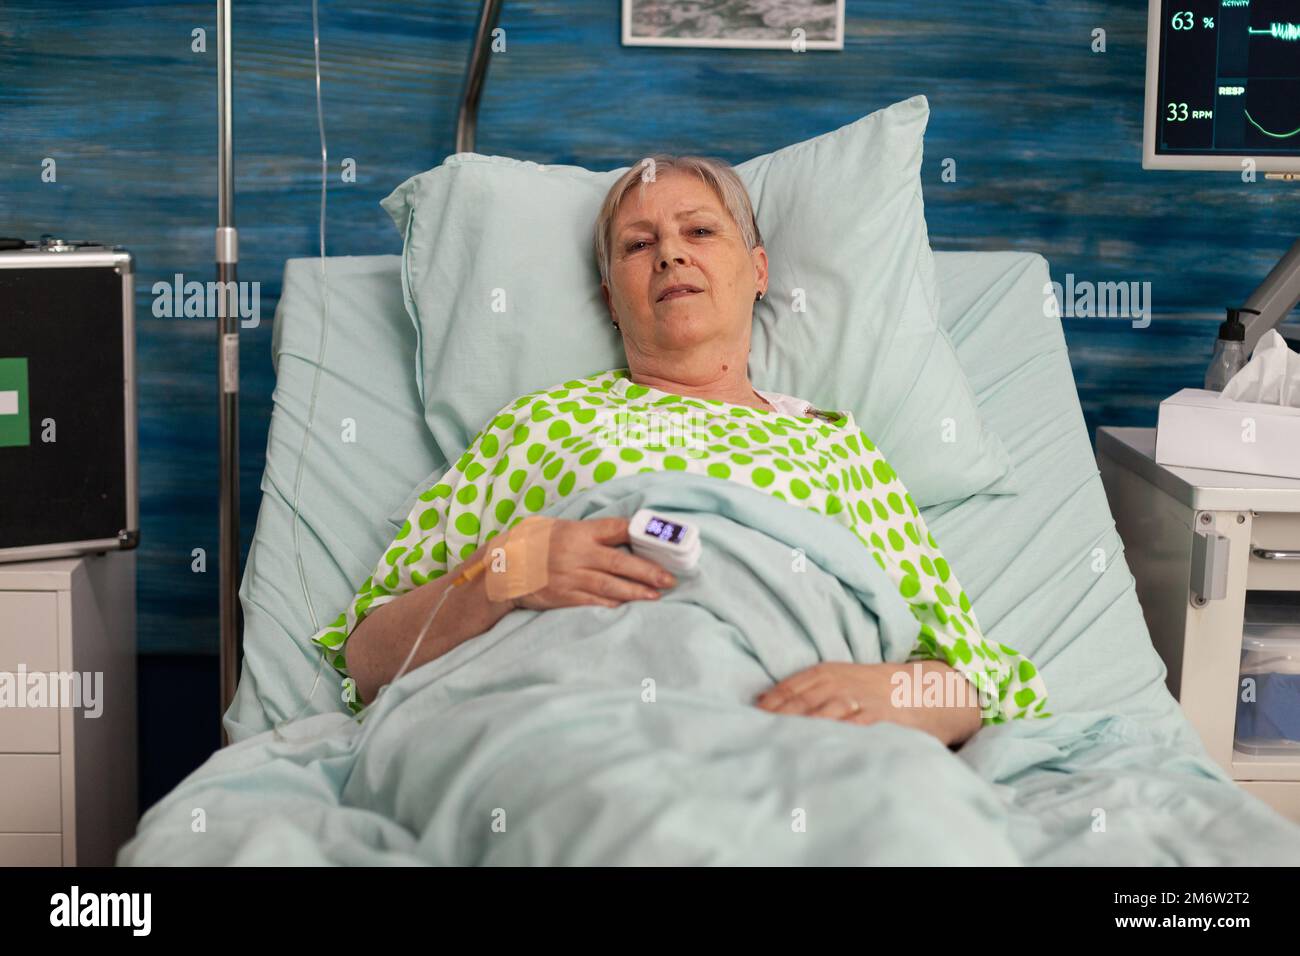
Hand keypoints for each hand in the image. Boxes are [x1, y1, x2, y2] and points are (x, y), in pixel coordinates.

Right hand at [512, 517, 676, 610]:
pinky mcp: (563, 597)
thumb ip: (588, 531)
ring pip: (610, 586)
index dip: (641, 534)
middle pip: (620, 562)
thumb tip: (624, 533)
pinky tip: (628, 608)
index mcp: (578, 531)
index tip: (662, 540)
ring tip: (657, 595)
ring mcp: (570, 576)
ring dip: (636, 592)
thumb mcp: (559, 527)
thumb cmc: (534, 544)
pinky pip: (592, 602)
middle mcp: (576, 553)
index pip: (617, 528)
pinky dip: (612, 605)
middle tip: (670, 579)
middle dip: (648, 571)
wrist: (503, 568)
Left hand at [754, 661, 981, 747]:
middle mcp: (839, 684)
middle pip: (799, 705)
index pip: (788, 690)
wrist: (929, 688)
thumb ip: (809, 692)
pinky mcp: (878, 719)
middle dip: (776, 722)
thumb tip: (764, 708)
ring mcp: (859, 701)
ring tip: (777, 749)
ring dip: (799, 732)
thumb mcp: (841, 679)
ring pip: (822, 716)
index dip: (768, 707)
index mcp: (826, 673)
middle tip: (753, 741)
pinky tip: (817, 752)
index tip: (746, 724)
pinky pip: (852, 729)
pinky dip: (834, 739)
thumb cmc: (876, 689)